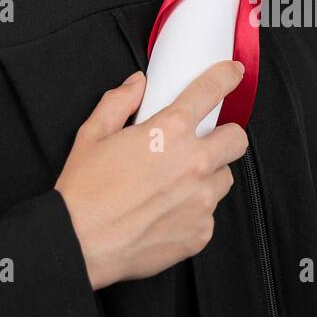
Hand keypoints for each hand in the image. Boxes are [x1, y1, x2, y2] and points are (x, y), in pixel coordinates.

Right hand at [54, 60, 248, 289]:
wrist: (81, 243)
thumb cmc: (85, 190)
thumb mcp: (93, 134)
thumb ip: (119, 102)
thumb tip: (137, 85)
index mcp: (169, 131)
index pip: (210, 91)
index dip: (226, 77)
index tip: (232, 73)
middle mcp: (193, 163)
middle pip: (236, 139)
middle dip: (224, 135)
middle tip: (203, 142)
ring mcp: (201, 201)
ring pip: (225, 178)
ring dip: (208, 175)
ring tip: (177, 183)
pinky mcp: (201, 232)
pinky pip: (210, 214)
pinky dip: (194, 210)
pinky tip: (166, 212)